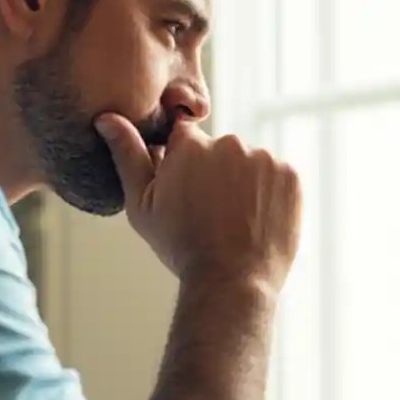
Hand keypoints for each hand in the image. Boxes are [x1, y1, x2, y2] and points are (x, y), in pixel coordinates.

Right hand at [97, 114, 301, 293]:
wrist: (232, 282)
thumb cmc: (181, 247)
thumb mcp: (142, 205)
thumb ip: (128, 155)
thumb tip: (108, 117)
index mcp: (190, 144)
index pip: (185, 137)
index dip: (185, 164)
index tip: (188, 192)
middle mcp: (229, 142)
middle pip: (222, 150)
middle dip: (217, 173)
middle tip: (213, 213)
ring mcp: (264, 158)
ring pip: (251, 163)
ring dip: (246, 183)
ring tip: (237, 220)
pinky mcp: (292, 176)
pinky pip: (278, 177)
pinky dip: (271, 194)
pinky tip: (258, 220)